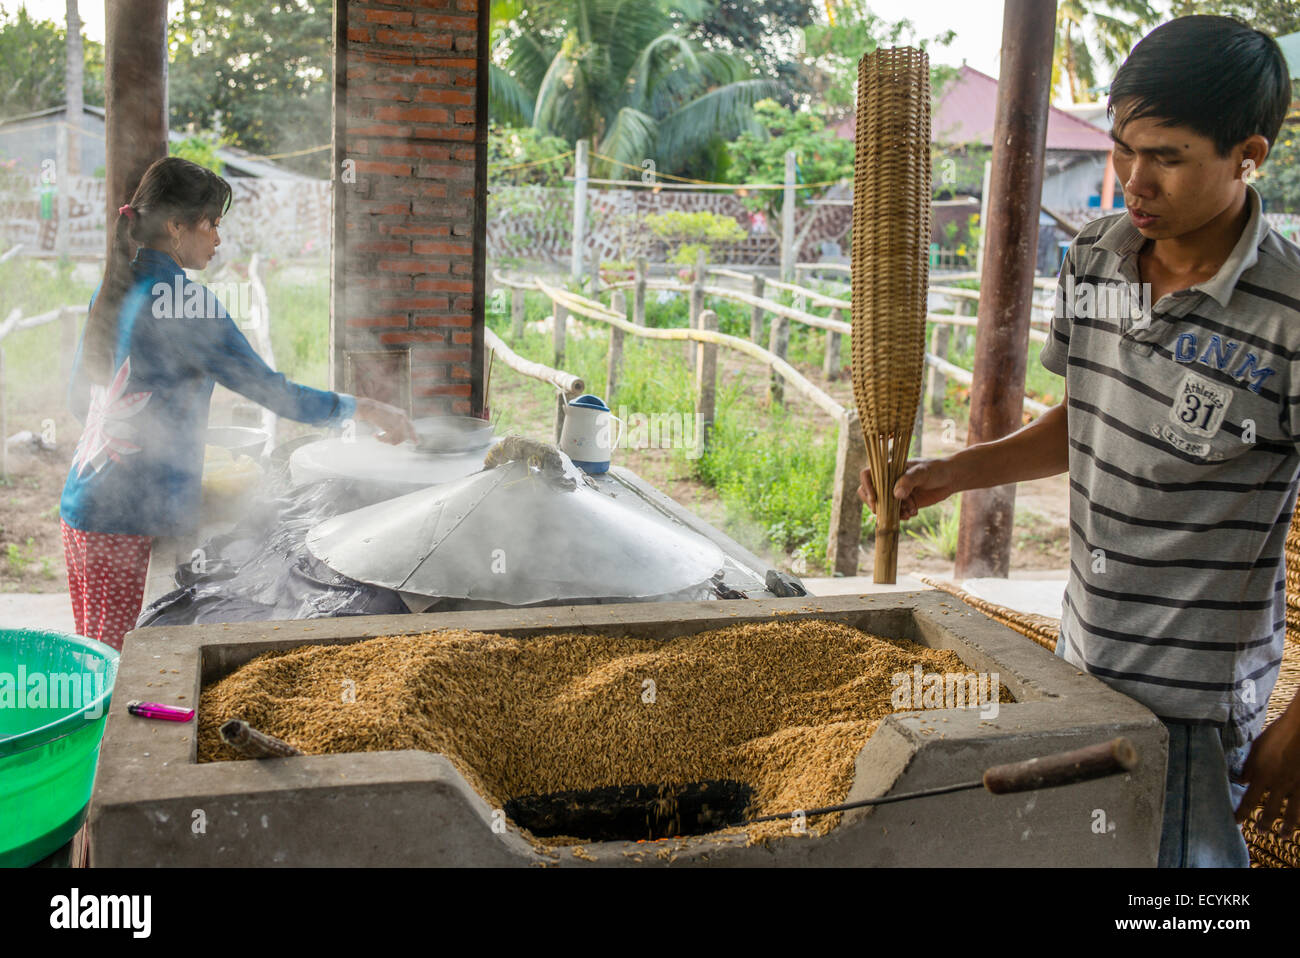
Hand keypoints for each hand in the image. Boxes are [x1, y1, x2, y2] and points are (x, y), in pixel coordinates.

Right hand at [354, 397, 417, 444]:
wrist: (368, 407)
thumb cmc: (375, 412)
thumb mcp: (389, 416)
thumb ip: (395, 423)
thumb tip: (401, 436)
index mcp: (402, 414)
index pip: (411, 427)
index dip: (413, 436)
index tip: (417, 443)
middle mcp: (402, 418)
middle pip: (404, 436)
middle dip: (394, 441)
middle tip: (384, 440)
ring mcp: (397, 422)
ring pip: (396, 439)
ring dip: (386, 440)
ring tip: (378, 437)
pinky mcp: (391, 426)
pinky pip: (388, 438)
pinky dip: (381, 439)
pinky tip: (375, 435)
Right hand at [858, 456, 960, 520]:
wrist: (950, 479)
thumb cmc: (935, 469)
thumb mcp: (922, 472)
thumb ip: (909, 480)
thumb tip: (896, 495)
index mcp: (888, 468)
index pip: (867, 475)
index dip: (867, 487)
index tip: (875, 500)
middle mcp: (888, 480)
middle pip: (868, 493)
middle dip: (877, 504)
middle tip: (887, 512)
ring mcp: (894, 492)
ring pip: (881, 505)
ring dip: (891, 512)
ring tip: (909, 511)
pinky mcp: (902, 503)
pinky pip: (893, 513)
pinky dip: (900, 516)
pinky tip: (912, 513)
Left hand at [1235, 703, 1299, 834]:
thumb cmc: (1278, 734)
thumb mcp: (1257, 747)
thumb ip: (1249, 766)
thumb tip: (1242, 780)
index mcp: (1262, 774)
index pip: (1249, 800)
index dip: (1242, 813)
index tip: (1236, 822)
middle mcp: (1279, 784)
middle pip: (1271, 810)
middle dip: (1265, 824)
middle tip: (1261, 833)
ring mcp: (1297, 785)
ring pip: (1292, 813)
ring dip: (1287, 826)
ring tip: (1284, 835)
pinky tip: (1299, 822)